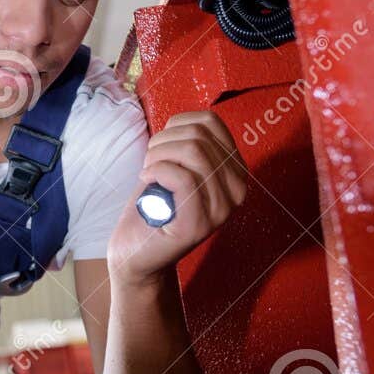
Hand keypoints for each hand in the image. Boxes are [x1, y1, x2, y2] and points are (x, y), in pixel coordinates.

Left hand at [108, 110, 248, 283]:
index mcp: (235, 171)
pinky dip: (156, 170)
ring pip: (193, 152)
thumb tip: (187, 121)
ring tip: (148, 171)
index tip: (161, 146)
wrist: (136, 252)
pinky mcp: (199, 224)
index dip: (176, 124)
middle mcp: (237, 190)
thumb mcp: (176, 165)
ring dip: (158, 155)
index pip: (211, 122)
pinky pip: (182, 177)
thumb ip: (189, 142)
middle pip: (199, 135)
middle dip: (163, 141)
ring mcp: (221, 209)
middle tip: (149, 162)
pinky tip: (146, 180)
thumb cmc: (153, 206)